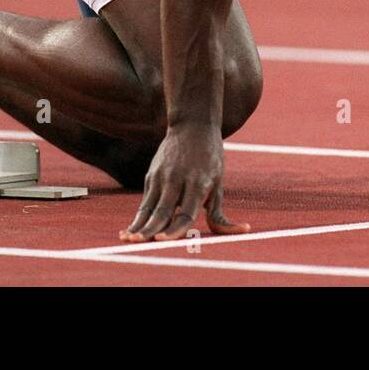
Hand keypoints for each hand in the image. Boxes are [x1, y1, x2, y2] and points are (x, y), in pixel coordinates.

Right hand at [118, 124, 250, 241]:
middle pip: (163, 211)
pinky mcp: (152, 175)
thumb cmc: (210, 158)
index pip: (186, 212)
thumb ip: (219, 212)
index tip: (163, 239)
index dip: (175, 228)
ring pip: (149, 207)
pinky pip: (145, 202)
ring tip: (127, 240)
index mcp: (199, 183)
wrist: (192, 125)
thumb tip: (241, 231)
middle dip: (150, 229)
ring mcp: (162, 177)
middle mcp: (178, 180)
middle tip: (138, 244)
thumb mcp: (218, 182)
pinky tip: (128, 232)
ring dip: (138, 226)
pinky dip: (137, 218)